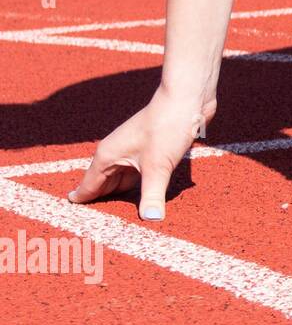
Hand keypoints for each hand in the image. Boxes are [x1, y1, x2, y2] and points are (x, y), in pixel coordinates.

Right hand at [69, 88, 214, 221]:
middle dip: (102, 203)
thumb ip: (152, 194)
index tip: (69, 216)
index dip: (80, 201)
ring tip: (117, 217)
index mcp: (108, 156)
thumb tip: (152, 220)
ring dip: (123, 196)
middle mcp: (117, 154)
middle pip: (105, 185)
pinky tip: (147, 198)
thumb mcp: (158, 165)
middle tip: (96, 225)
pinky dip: (142, 187)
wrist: (188, 99)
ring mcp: (135, 151)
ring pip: (124, 180)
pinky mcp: (154, 150)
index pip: (88, 186)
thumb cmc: (167, 126)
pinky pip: (142, 174)